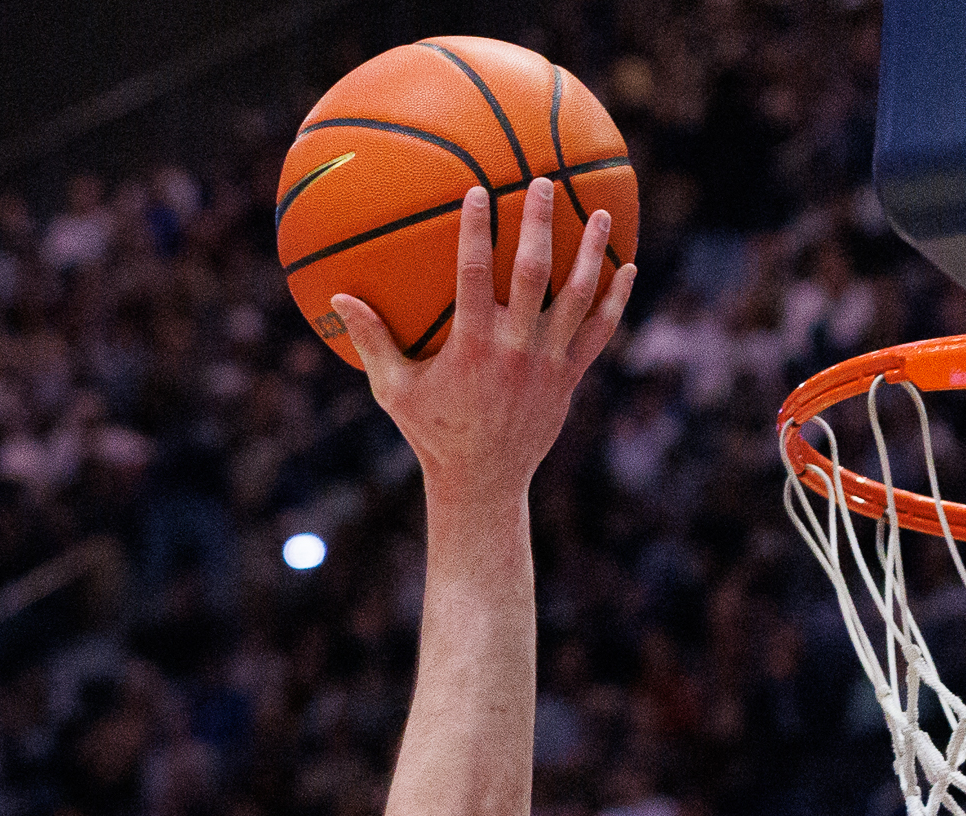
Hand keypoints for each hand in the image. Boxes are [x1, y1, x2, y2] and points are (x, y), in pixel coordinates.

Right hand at [327, 181, 632, 507]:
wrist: (482, 481)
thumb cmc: (432, 432)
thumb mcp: (394, 390)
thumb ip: (372, 341)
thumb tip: (338, 298)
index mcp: (471, 346)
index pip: (474, 274)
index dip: (477, 230)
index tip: (479, 191)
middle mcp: (515, 348)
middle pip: (535, 273)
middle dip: (540, 223)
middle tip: (544, 183)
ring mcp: (548, 362)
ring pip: (578, 296)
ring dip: (592, 252)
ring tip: (601, 214)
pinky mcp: (570, 376)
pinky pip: (601, 332)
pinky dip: (617, 300)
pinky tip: (627, 268)